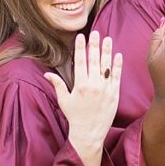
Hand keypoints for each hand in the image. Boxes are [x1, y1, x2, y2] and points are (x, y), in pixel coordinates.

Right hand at [45, 33, 122, 165]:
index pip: (80, 61)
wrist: (89, 133)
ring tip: (107, 39)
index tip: (81, 36)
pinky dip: (118, 65)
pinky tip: (118, 55)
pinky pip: (117, 77)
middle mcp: (93, 85)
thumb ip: (57, 85)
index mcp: (80, 85)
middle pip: (94, 60)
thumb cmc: (75, 117)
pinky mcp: (114, 94)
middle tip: (96, 32)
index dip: (80, 47)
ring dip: (107, 51)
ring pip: (106, 66)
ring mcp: (105, 89)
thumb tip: (46, 74)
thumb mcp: (64, 100)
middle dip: (94, 45)